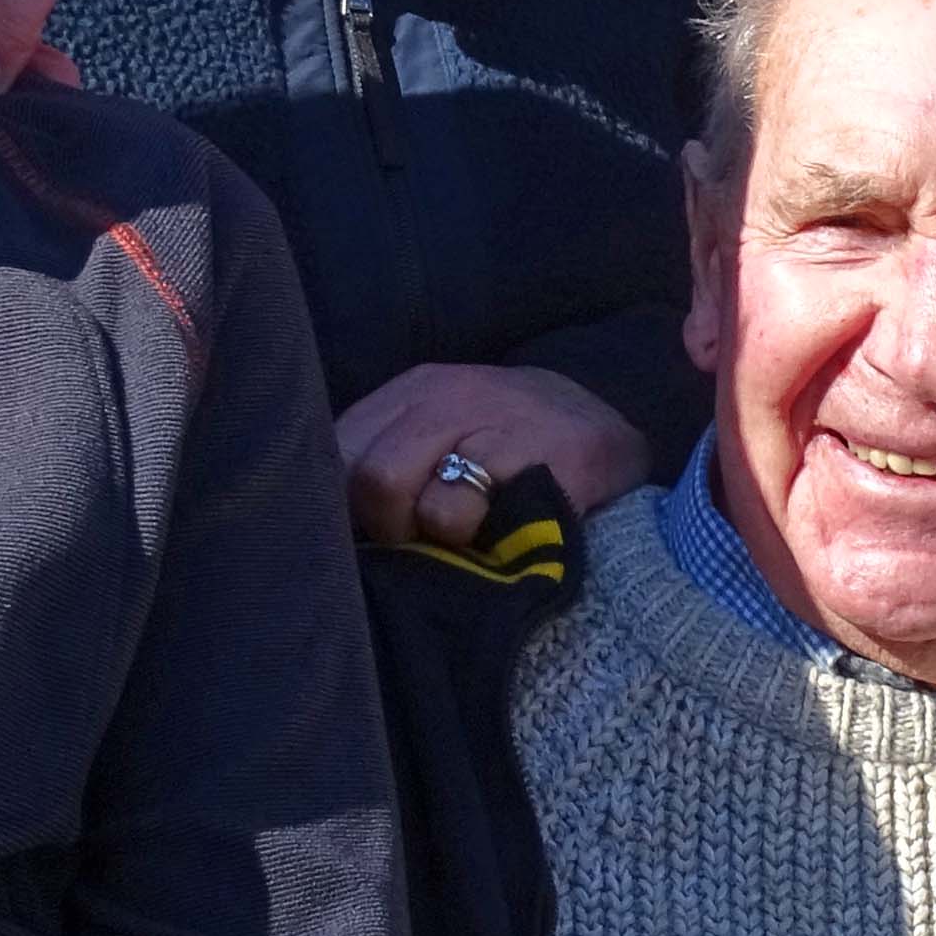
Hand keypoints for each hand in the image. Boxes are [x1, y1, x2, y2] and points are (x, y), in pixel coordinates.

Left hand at [333, 363, 654, 547]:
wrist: (603, 416)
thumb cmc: (506, 442)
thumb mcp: (443, 433)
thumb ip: (388, 462)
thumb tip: (332, 529)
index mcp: (410, 394)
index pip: (337, 449)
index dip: (341, 504)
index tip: (371, 532)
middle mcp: (443, 398)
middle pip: (368, 476)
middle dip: (386, 527)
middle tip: (423, 541)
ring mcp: (490, 421)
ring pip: (408, 493)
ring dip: (431, 533)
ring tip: (466, 536)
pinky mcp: (535, 455)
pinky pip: (463, 511)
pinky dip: (471, 537)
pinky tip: (501, 530)